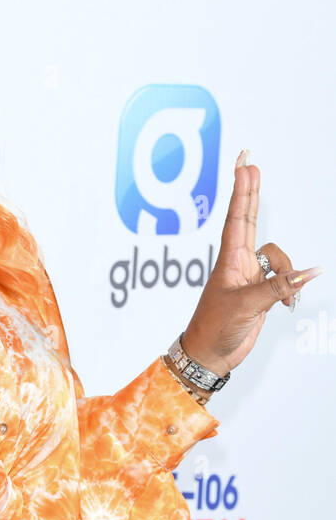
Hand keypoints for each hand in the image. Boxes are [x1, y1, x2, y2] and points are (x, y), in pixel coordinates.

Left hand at [181, 150, 322, 375]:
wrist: (210, 355)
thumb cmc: (216, 328)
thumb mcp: (247, 305)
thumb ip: (279, 287)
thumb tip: (308, 273)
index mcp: (229, 260)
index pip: (237, 218)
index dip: (242, 191)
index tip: (244, 165)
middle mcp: (238, 263)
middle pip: (249, 220)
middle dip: (252, 194)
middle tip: (251, 164)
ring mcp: (249, 277)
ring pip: (278, 259)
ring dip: (288, 275)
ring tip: (284, 298)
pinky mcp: (259, 292)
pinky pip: (283, 279)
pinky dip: (290, 288)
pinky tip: (287, 303)